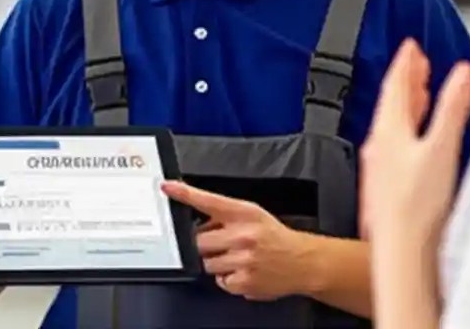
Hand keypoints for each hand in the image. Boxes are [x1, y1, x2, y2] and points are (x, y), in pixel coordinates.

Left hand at [161, 181, 310, 301]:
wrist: (302, 262)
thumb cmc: (274, 237)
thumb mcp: (253, 215)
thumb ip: (225, 216)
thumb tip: (196, 223)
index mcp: (244, 213)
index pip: (209, 201)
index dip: (185, 194)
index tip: (168, 188)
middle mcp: (243, 235)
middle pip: (199, 241)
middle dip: (205, 244)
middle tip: (221, 244)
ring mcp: (243, 259)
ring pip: (207, 263)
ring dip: (216, 262)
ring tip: (236, 257)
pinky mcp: (244, 281)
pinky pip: (220, 281)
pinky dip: (227, 278)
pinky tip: (242, 270)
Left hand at [359, 38, 469, 247]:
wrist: (403, 254)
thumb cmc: (418, 207)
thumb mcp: (442, 148)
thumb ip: (452, 108)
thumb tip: (460, 73)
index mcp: (389, 131)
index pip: (395, 85)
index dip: (405, 62)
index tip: (411, 46)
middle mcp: (380, 147)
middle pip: (393, 105)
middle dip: (408, 81)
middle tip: (417, 64)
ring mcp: (382, 169)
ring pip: (394, 127)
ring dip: (409, 107)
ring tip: (420, 96)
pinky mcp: (389, 189)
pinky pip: (396, 149)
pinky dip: (409, 133)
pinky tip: (417, 143)